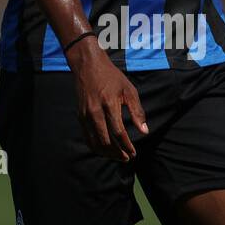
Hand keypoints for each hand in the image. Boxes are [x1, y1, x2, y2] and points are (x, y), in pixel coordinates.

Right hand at [67, 35, 148, 160]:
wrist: (88, 66)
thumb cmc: (112, 77)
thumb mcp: (129, 90)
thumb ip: (137, 112)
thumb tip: (145, 131)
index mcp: (109, 104)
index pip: (119, 132)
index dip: (127, 145)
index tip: (134, 153)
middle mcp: (95, 111)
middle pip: (105, 141)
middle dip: (117, 153)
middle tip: (127, 158)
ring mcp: (85, 115)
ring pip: (94, 142)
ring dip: (106, 153)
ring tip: (117, 157)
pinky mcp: (79, 116)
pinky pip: (87, 137)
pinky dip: (96, 147)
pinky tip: (105, 150)